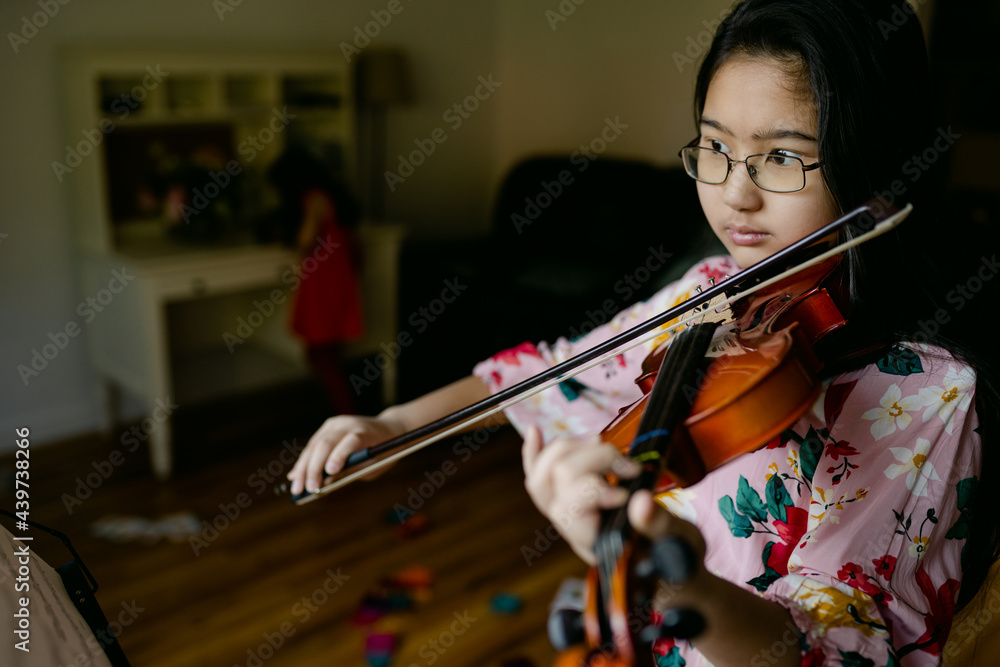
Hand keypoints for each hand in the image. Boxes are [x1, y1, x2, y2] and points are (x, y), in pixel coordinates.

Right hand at [286, 413, 406, 494]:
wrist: (389, 429)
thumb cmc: (384, 452)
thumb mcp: (374, 466)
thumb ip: (351, 471)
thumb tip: (324, 483)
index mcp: (365, 432)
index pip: (351, 441)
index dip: (339, 456)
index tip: (330, 473)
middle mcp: (348, 424)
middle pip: (326, 444)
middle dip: (314, 468)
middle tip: (307, 489)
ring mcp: (336, 423)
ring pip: (314, 445)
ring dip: (304, 467)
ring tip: (297, 488)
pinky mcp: (328, 426)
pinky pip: (314, 444)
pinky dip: (305, 461)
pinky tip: (296, 476)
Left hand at [522, 426, 706, 567]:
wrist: (667, 563)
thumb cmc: (673, 555)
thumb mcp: (676, 543)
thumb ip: (657, 524)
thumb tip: (640, 501)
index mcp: (596, 543)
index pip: (572, 507)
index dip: (595, 490)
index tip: (627, 491)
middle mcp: (575, 527)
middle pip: (560, 477)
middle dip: (594, 459)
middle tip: (628, 466)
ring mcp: (568, 512)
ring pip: (545, 471)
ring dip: (574, 449)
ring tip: (604, 449)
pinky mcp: (568, 498)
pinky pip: (537, 474)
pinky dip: (534, 453)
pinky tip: (534, 432)